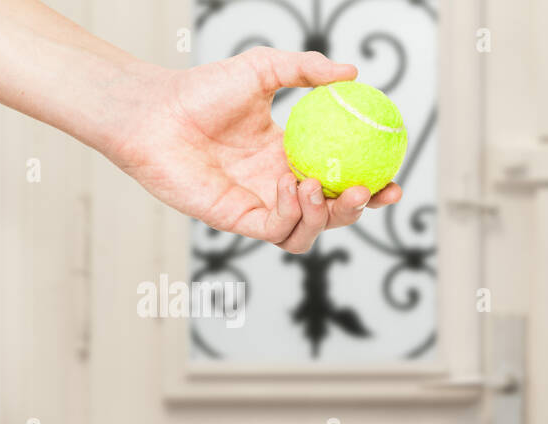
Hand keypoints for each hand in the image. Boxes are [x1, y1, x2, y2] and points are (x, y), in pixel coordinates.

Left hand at [108, 47, 402, 252]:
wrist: (154, 112)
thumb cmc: (201, 89)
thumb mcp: (263, 68)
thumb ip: (307, 69)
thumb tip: (353, 71)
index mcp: (291, 156)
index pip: (339, 180)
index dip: (371, 187)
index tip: (393, 180)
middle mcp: (279, 186)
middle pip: (332, 213)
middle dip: (358, 209)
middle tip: (370, 191)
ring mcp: (261, 206)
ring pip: (310, 231)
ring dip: (325, 215)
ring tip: (318, 187)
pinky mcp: (239, 221)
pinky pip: (280, 231)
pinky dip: (294, 214)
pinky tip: (290, 185)